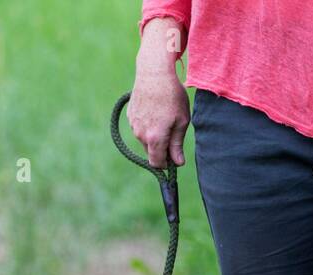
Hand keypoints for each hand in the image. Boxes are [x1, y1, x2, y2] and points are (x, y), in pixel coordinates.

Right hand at [129, 17, 189, 168]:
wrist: (154, 73)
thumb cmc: (172, 96)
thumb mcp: (181, 121)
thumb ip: (177, 144)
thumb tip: (178, 163)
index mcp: (155, 139)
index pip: (157, 163)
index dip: (166, 164)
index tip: (174, 157)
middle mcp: (140, 135)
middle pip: (151, 152)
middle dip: (161, 148)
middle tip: (173, 131)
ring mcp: (133, 125)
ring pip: (145, 140)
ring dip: (154, 135)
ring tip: (165, 116)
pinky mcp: (130, 116)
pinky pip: (140, 127)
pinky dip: (147, 124)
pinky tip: (155, 109)